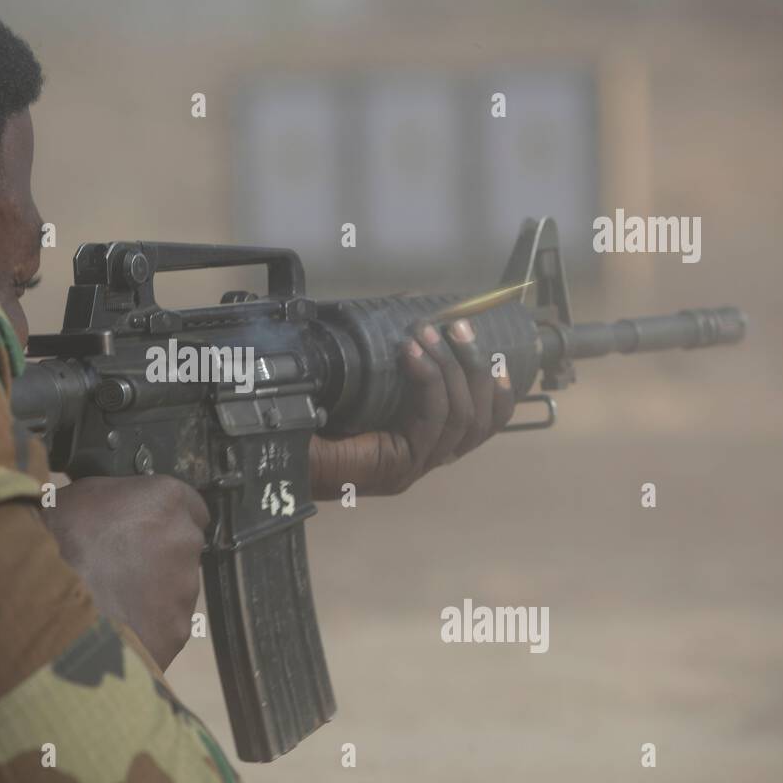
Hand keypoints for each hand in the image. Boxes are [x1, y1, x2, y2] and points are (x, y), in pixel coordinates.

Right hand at [42, 475, 208, 669]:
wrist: (44, 587)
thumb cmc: (58, 536)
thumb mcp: (83, 495)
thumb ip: (119, 499)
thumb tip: (116, 508)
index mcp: (168, 498)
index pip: (192, 507)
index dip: (167, 520)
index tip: (148, 530)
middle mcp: (186, 537)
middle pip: (185, 547)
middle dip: (161, 555)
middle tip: (124, 563)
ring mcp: (185, 583)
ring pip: (179, 586)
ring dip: (157, 589)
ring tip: (116, 593)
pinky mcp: (176, 624)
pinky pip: (170, 624)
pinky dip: (152, 625)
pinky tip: (124, 621)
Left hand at [309, 318, 515, 497]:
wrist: (281, 449)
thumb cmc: (314, 416)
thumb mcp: (365, 383)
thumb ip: (393, 364)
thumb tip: (411, 317)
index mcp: (423, 444)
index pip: (481, 426)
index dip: (498, 394)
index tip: (500, 359)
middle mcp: (425, 459)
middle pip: (479, 420)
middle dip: (476, 370)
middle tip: (460, 328)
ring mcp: (415, 466)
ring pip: (461, 417)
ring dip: (451, 368)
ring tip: (432, 333)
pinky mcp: (401, 465)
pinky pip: (432, 419)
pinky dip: (429, 381)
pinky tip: (413, 354)